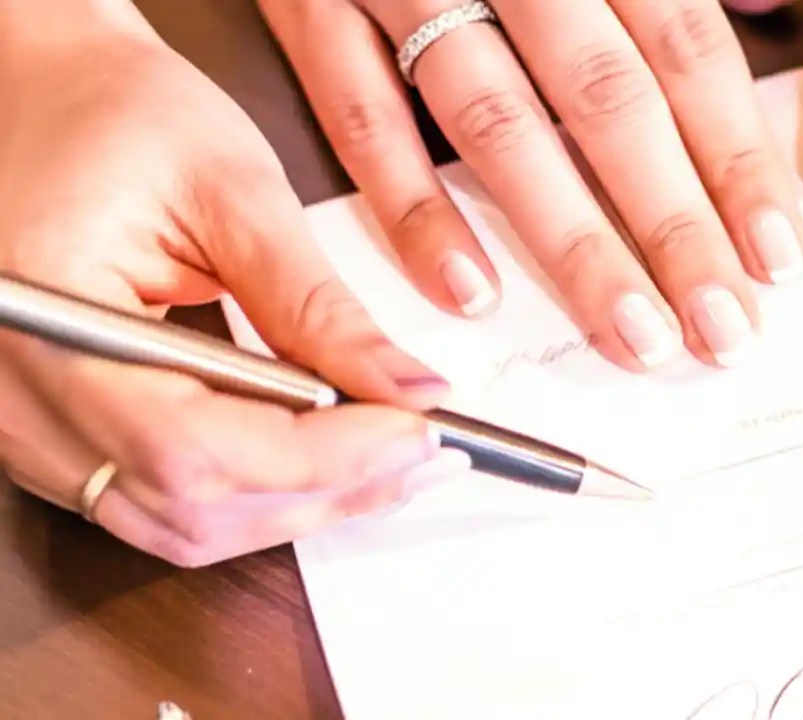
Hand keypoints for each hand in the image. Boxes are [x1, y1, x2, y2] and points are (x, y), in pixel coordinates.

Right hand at [0, 2, 469, 566]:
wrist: (51, 99)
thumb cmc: (121, 116)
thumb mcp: (233, 190)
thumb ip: (316, 305)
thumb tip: (410, 390)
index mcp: (40, 317)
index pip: (190, 447)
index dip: (322, 461)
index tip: (419, 434)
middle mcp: (17, 394)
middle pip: (188, 508)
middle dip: (328, 491)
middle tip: (428, 452)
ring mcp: (27, 426)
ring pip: (178, 525)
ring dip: (299, 506)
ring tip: (394, 459)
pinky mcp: (60, 432)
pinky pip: (161, 500)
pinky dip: (256, 493)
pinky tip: (328, 459)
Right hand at [260, 0, 802, 369]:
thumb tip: (769, 6)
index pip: (686, 51)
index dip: (736, 159)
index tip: (776, 256)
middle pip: (608, 103)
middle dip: (675, 228)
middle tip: (725, 328)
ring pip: (500, 126)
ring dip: (573, 244)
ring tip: (635, 335)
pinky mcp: (312, 7)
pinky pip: (363, 117)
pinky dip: (414, 207)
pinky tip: (471, 292)